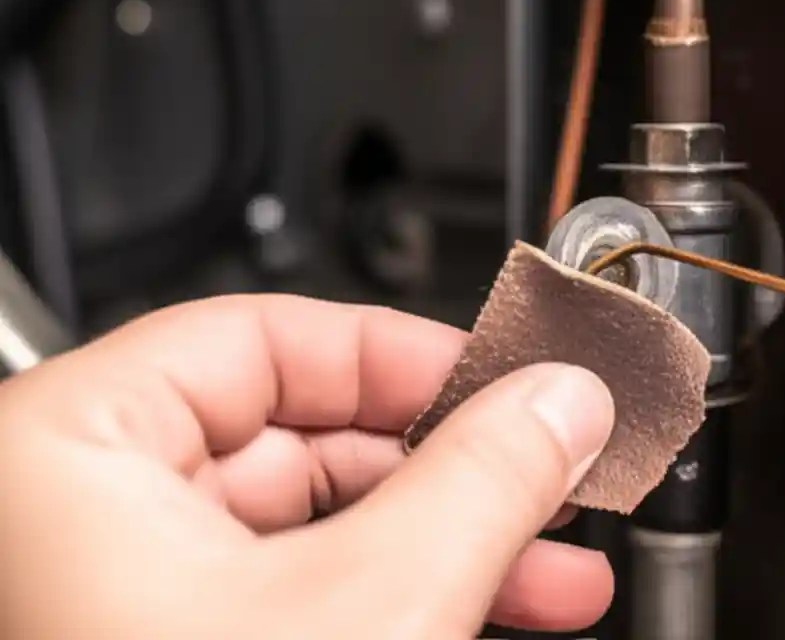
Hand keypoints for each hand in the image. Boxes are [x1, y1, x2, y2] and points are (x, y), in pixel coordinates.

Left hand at [0, 295, 615, 638]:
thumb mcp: (381, 602)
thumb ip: (486, 476)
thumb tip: (558, 403)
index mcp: (63, 460)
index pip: (265, 336)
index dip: (407, 355)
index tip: (510, 382)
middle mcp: (72, 523)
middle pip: (301, 437)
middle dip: (454, 467)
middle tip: (554, 474)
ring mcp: (119, 602)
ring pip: (315, 529)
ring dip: (450, 542)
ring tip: (558, 570)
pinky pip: (305, 597)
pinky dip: (403, 598)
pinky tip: (496, 611)